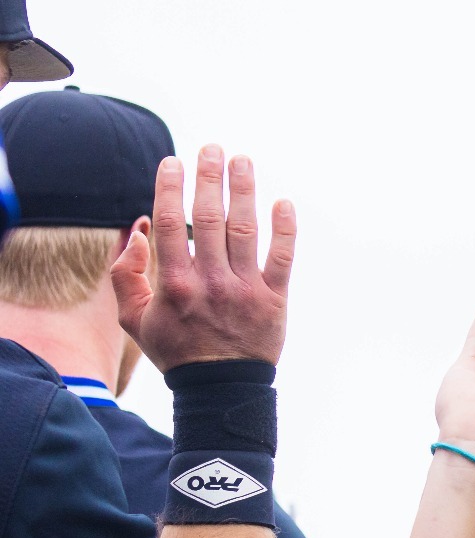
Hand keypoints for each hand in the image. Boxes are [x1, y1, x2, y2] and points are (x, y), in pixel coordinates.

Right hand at [111, 145, 294, 368]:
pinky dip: (285, 230)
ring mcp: (245, 290)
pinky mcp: (274, 300)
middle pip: (210, 219)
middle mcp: (210, 282)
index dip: (171, 188)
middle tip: (212, 148)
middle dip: (210, 179)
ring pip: (245, 231)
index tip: (173, 161)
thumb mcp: (134, 320)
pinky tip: (283, 203)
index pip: (171, 224)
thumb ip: (125, 276)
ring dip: (244, 191)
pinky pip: (282, 258)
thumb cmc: (177, 350)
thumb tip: (135, 231)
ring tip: (243, 161)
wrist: (221, 390)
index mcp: (174, 284)